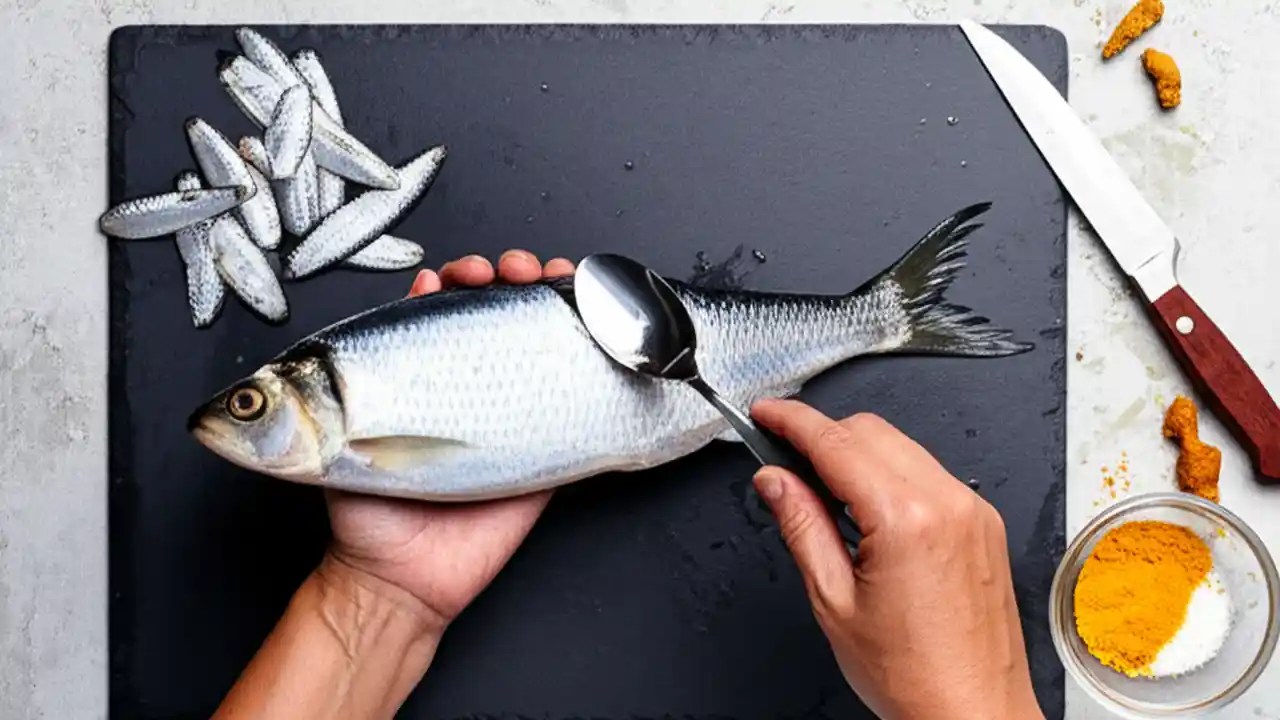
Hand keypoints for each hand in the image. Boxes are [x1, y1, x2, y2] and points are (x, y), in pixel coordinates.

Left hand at [324, 250, 575, 631]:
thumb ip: (351, 383)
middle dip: (511, 275)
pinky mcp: (547, 445)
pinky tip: (594, 326)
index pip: (447, 305)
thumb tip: (364, 333)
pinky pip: (578, 397)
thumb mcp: (339, 436)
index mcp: (422, 374)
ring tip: (551, 280)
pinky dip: (591, 356)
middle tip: (511, 272)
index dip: (460, 277)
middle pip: (500, 311)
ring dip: (551, 297)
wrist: (403, 579)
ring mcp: (512, 410)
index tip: (462, 275)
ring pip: (541, 338)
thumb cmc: (366, 515)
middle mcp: (469, 384)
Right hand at [750, 400, 1043, 719]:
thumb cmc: (914, 677)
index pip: (836, 442)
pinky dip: (891, 473)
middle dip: (822, 433)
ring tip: (821, 490)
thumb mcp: (834, 600)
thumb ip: (801, 526)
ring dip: (857, 451)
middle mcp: (948, 503)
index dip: (792, 421)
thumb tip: (775, 480)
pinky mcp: (984, 524)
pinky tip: (866, 507)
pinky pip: (929, 472)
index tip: (766, 414)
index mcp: (906, 519)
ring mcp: (973, 511)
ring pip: (902, 445)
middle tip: (783, 456)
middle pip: (871, 430)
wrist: (974, 715)